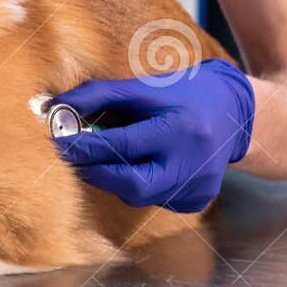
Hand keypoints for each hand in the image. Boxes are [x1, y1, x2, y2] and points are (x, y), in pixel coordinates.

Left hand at [51, 59, 253, 212]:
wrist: (234, 111)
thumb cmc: (180, 93)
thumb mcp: (143, 86)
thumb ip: (98, 95)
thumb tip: (52, 108)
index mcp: (181, 128)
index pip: (124, 145)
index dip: (86, 146)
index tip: (57, 141)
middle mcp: (194, 163)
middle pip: (132, 184)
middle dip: (95, 172)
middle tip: (72, 158)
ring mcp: (199, 186)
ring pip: (139, 196)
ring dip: (114, 178)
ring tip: (109, 156)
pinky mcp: (198, 199)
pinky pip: (154, 200)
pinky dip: (139, 186)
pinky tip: (144, 165)